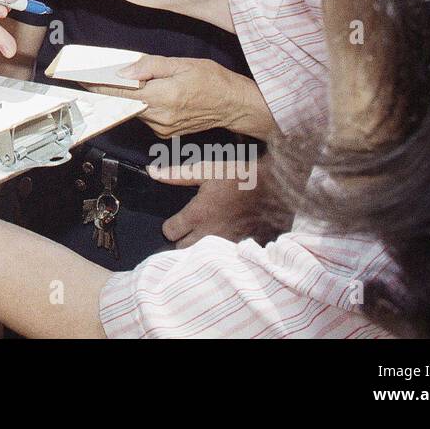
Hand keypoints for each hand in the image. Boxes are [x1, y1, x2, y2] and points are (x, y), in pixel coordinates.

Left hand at [85, 55, 275, 139]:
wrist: (234, 105)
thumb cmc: (212, 80)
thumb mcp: (182, 64)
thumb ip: (150, 66)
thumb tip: (123, 71)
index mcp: (162, 97)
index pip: (121, 92)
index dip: (99, 85)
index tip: (83, 80)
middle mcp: (159, 117)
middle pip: (124, 102)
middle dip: (111, 89)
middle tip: (96, 77)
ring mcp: (162, 128)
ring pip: (134, 109)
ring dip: (129, 96)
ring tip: (135, 82)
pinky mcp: (165, 133)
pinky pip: (145, 115)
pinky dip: (142, 104)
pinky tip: (152, 93)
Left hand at [150, 160, 277, 248]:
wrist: (277, 188)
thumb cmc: (239, 176)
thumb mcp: (208, 171)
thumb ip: (178, 175)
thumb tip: (152, 172)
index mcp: (198, 215)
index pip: (170, 231)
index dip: (171, 225)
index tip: (178, 220)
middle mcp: (210, 235)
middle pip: (182, 250)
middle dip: (183, 241)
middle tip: (191, 230)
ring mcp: (227, 246)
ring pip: (203, 257)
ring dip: (201, 250)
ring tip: (207, 237)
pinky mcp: (243, 251)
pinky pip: (226, 259)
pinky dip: (224, 254)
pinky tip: (226, 242)